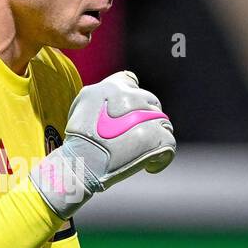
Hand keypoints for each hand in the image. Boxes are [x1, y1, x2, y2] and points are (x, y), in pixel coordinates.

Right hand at [29, 70, 175, 218]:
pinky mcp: (156, 137)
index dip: (132, 98)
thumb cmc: (79, 139)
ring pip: (163, 122)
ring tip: (142, 151)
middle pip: (151, 102)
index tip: (128, 113)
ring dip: (155, 135)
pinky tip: (149, 165)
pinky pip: (169, 141)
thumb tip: (123, 90)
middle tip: (134, 137)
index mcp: (113, 86)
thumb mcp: (84, 103)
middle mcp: (132, 96)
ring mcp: (146, 116)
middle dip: (145, 118)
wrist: (82, 162)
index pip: (132, 82)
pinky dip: (161, 156)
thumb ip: (103, 94)